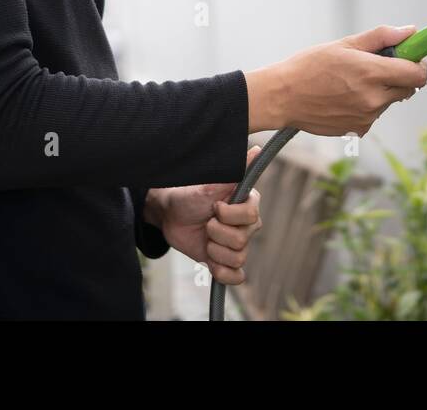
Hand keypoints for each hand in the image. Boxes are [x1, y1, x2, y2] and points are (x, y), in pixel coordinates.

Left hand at [151, 145, 263, 283]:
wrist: (170, 214)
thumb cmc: (191, 194)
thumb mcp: (212, 182)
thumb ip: (236, 169)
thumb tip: (256, 149)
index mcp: (249, 205)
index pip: (250, 218)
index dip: (228, 216)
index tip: (214, 207)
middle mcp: (247, 226)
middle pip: (241, 241)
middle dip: (216, 233)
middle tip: (206, 222)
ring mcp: (236, 245)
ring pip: (237, 259)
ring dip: (214, 250)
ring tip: (205, 237)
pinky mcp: (225, 261)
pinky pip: (236, 277)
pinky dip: (223, 272)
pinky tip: (210, 261)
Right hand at [246, 24, 426, 135]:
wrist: (282, 97)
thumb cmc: (310, 66)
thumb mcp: (345, 44)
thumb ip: (381, 37)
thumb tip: (410, 31)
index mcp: (372, 73)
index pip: (418, 75)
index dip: (419, 64)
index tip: (412, 57)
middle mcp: (373, 99)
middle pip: (408, 88)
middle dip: (400, 76)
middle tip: (379, 65)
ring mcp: (366, 117)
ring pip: (389, 101)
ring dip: (381, 90)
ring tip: (352, 81)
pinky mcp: (358, 129)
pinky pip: (373, 114)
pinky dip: (367, 104)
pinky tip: (344, 97)